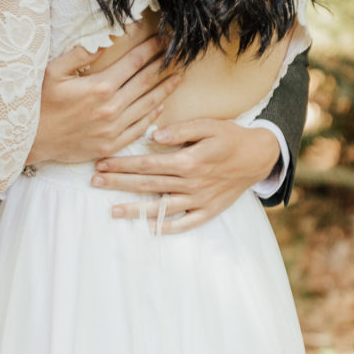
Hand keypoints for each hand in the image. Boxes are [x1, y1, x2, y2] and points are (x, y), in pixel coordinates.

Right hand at [30, 31, 181, 166]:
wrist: (30, 141)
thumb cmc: (39, 104)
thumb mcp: (53, 72)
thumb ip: (80, 55)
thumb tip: (104, 41)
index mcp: (99, 86)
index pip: (133, 62)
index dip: (151, 48)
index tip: (163, 38)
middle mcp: (111, 107)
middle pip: (145, 81)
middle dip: (163, 64)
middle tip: (179, 53)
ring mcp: (113, 128)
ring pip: (148, 104)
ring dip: (165, 89)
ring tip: (178, 76)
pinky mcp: (112, 144)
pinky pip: (139, 128)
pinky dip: (153, 115)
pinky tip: (161, 105)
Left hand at [93, 116, 281, 230]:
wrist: (258, 157)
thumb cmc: (229, 137)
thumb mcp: (208, 125)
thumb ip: (181, 129)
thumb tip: (154, 134)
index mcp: (189, 161)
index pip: (148, 163)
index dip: (123, 164)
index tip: (102, 163)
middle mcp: (192, 183)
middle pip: (149, 185)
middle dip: (120, 184)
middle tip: (95, 183)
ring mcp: (200, 200)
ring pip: (163, 207)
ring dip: (136, 209)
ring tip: (112, 211)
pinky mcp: (209, 211)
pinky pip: (186, 223)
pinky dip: (168, 227)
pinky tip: (149, 229)